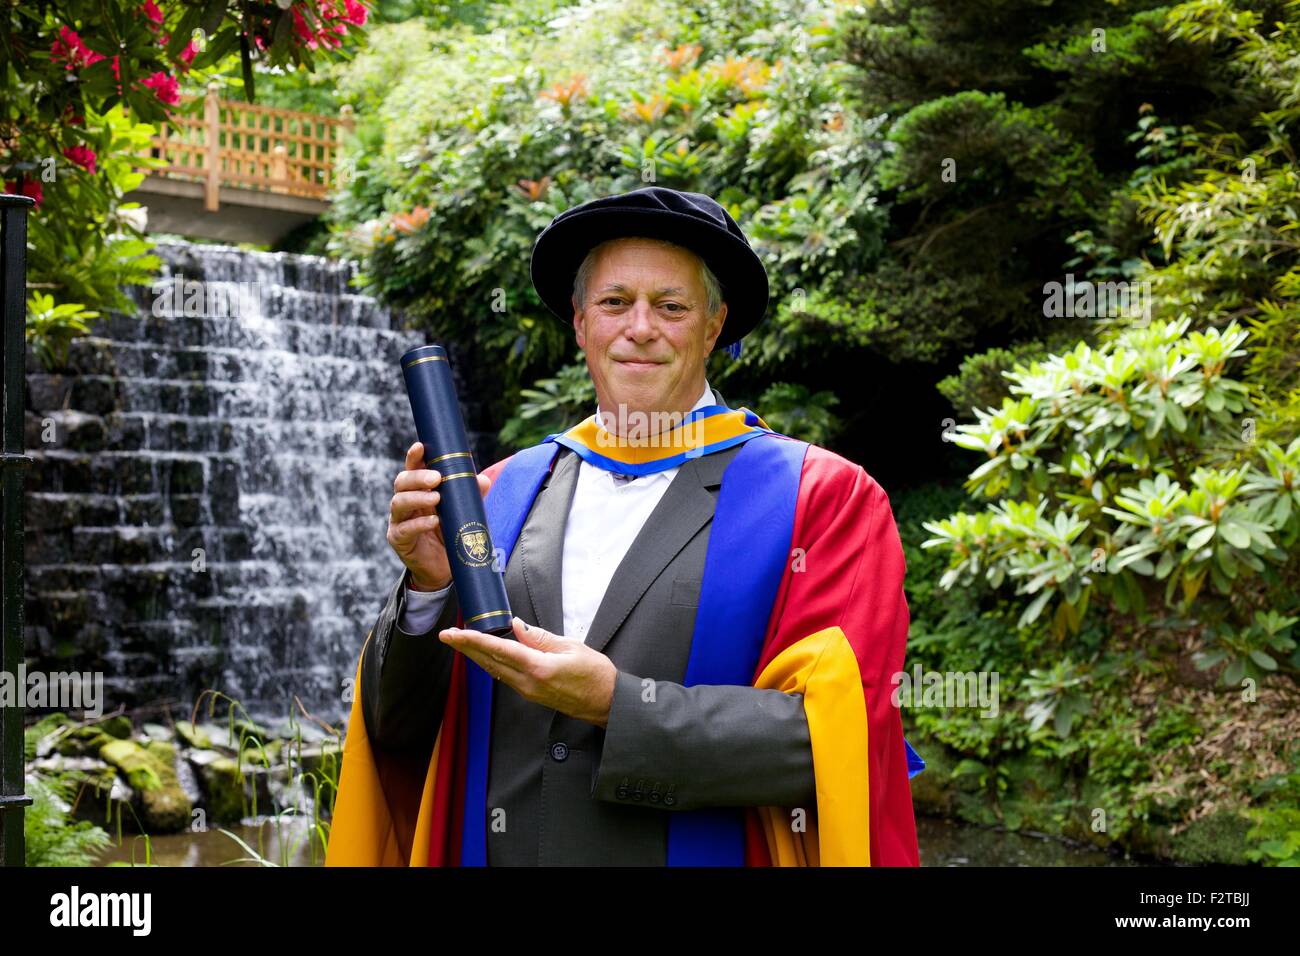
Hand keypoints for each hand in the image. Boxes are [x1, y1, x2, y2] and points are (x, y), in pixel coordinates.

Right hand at [387, 441, 490, 590]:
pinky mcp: (398, 540)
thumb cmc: (451, 532)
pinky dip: (419, 524)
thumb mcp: (463, 511)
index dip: (414, 457)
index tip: (420, 446)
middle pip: (402, 483)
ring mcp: (399, 521)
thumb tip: (482, 480)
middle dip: (417, 477)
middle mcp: (405, 502)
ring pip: (399, 503)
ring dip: (417, 498)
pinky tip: (432, 521)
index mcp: (418, 490)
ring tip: (436, 498)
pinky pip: (404, 529)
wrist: (444, 567)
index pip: (412, 469)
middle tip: (436, 478)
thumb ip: (470, 496)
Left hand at [439, 617, 618, 727]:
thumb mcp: (571, 647)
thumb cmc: (596, 674)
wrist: (608, 703)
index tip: (455, 634)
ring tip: (460, 642)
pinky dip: (491, 663)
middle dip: (466, 648)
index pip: (500, 650)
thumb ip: (540, 637)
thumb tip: (517, 625)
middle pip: (490, 662)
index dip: (474, 640)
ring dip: (476, 656)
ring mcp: (528, 691)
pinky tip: (484, 655)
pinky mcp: (531, 694)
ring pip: (495, 670)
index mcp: (539, 668)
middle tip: (446, 635)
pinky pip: (505, 676)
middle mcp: (528, 683)